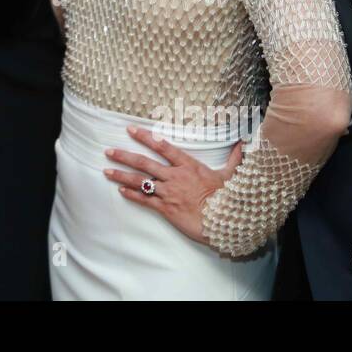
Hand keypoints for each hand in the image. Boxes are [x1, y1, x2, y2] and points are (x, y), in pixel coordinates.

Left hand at [103, 127, 242, 246]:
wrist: (224, 221)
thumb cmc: (227, 198)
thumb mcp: (231, 175)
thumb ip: (234, 158)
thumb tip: (244, 144)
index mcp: (188, 165)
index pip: (163, 146)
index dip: (145, 137)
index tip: (131, 130)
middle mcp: (174, 176)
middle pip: (144, 163)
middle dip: (124, 155)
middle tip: (108, 150)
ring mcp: (168, 192)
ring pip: (139, 181)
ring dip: (121, 175)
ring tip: (106, 170)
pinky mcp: (166, 208)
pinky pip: (144, 200)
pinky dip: (131, 195)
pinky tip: (120, 191)